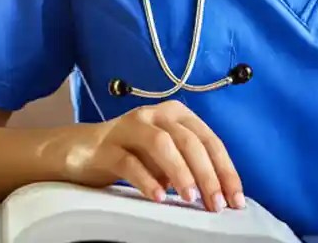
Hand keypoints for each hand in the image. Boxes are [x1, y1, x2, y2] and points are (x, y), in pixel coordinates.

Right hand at [57, 99, 243, 212]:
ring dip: (180, 172)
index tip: (234, 198)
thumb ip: (190, 167)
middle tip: (216, 203)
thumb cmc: (133, 154)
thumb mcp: (167, 159)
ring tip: (190, 198)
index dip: (225, 169)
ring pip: (161, 144)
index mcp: (177, 114)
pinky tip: (157, 197)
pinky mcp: (107, 145)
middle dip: (207, 174)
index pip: (209, 140)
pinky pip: (129, 161)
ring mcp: (129, 127)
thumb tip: (220, 193)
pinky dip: (146, 179)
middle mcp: (156, 114)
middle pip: (189, 141)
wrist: (83, 150)